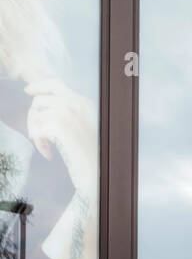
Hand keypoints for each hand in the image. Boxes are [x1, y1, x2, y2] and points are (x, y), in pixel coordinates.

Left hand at [25, 78, 97, 199]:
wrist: (96, 175)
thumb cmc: (89, 157)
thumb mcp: (81, 128)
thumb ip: (66, 113)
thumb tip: (40, 102)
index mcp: (83, 102)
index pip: (55, 84)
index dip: (38, 86)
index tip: (28, 91)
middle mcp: (76, 103)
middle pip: (39, 100)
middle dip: (32, 117)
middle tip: (35, 135)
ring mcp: (68, 113)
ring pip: (35, 115)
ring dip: (35, 133)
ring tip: (45, 148)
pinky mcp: (60, 126)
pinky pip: (36, 130)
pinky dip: (39, 144)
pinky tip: (49, 154)